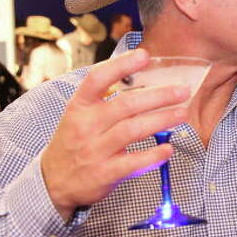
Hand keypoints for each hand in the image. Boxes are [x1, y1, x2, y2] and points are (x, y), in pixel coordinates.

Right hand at [40, 49, 194, 221]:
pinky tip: (168, 149)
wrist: (53, 181)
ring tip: (182, 114)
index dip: (121, 65)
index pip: (97, 78)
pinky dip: (153, 155)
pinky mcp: (104, 173)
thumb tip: (142, 80)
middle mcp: (86, 125)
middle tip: (183, 90)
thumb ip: (105, 99)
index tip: (144, 55)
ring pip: (132, 130)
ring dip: (161, 120)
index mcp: (79, 106)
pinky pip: (133, 163)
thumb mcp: (80, 116)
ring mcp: (95, 150)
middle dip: (158, 95)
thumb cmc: (74, 143)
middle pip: (125, 104)